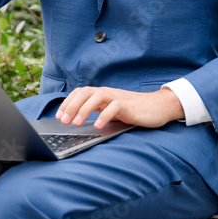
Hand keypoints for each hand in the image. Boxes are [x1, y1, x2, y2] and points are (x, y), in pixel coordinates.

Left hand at [56, 86, 184, 129]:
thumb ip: (99, 111)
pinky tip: (97, 125)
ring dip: (84, 109)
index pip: (80, 92)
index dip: (68, 102)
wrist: (158, 107)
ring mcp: (118, 97)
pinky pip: (114, 107)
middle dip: (71, 106)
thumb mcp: (112, 110)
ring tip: (76, 123)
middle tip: (63, 121)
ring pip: (97, 96)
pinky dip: (104, 115)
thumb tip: (79, 121)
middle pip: (85, 92)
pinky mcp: (128, 105)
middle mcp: (108, 93)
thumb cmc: (134, 111)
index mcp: (102, 94)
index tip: (59, 116)